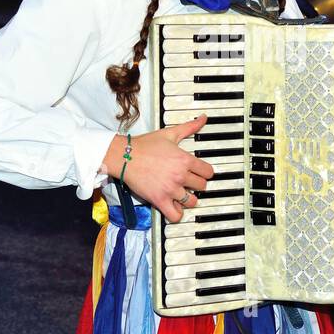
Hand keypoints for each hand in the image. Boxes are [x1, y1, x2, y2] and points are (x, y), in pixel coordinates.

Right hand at [101, 115, 215, 223]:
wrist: (125, 156)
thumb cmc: (145, 146)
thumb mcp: (170, 133)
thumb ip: (189, 127)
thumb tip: (203, 118)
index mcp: (185, 160)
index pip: (208, 172)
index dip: (206, 173)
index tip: (201, 173)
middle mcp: (180, 176)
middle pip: (202, 187)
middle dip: (197, 185)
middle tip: (190, 183)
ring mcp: (170, 189)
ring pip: (192, 202)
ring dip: (189, 199)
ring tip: (183, 194)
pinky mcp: (159, 200)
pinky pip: (175, 215)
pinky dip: (177, 213)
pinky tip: (174, 206)